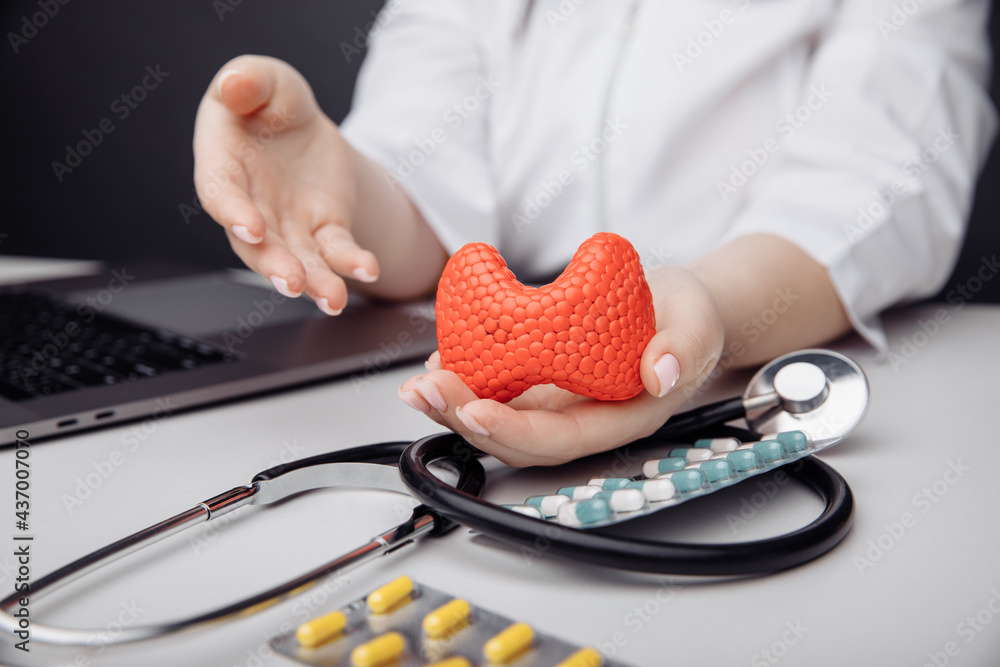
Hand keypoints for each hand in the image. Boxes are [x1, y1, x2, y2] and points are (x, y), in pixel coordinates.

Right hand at [193, 55, 377, 314]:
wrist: (300, 125)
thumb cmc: (269, 103)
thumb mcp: (264, 79)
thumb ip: (249, 80)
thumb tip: (234, 82)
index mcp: (223, 164)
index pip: (220, 192)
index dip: (232, 211)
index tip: (252, 228)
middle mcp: (252, 204)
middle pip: (259, 243)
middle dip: (275, 264)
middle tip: (292, 282)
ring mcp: (288, 225)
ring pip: (298, 259)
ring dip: (314, 281)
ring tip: (333, 298)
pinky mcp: (323, 230)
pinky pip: (336, 251)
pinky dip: (351, 262)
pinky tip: (367, 268)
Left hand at [397, 266, 725, 465]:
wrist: (677, 308)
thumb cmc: (688, 319)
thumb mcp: (698, 325)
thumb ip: (686, 348)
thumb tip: (662, 373)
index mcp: (619, 417)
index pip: (561, 440)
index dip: (516, 433)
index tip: (478, 411)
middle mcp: (582, 418)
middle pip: (516, 439)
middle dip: (466, 420)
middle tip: (428, 390)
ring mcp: (558, 402)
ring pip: (499, 419)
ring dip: (454, 407)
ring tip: (418, 385)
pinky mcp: (543, 381)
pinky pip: (499, 391)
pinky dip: (465, 380)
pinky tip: (439, 363)